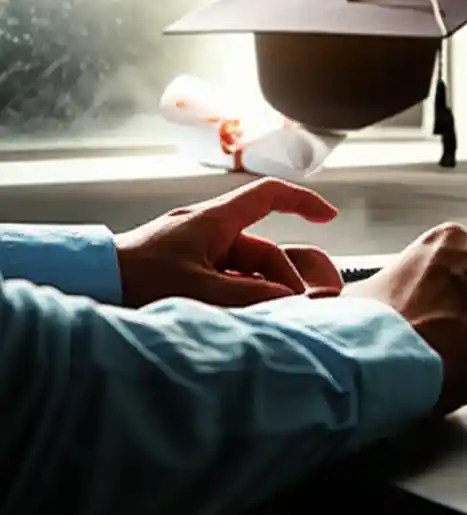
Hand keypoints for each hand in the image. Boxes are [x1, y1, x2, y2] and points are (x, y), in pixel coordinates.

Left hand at [114, 178, 338, 307]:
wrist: (89, 284)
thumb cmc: (137, 280)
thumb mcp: (200, 289)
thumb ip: (251, 294)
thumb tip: (292, 300)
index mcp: (214, 220)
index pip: (268, 195)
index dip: (302, 201)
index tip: (329, 217)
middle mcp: (206, 230)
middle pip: (262, 248)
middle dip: (282, 277)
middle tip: (293, 308)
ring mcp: (194, 250)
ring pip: (244, 267)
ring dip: (259, 291)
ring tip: (267, 318)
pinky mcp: (182, 269)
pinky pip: (224, 278)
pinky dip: (239, 296)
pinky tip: (242, 318)